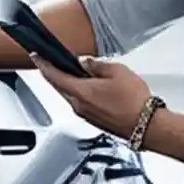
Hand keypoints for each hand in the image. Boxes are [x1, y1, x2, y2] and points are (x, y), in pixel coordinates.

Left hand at [31, 55, 151, 137]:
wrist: (147, 126)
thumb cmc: (135, 102)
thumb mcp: (117, 71)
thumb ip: (96, 65)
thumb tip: (85, 62)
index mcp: (80, 92)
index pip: (53, 76)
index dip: (42, 64)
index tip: (36, 57)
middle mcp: (79, 106)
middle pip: (60, 87)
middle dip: (55, 73)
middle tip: (54, 62)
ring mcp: (86, 115)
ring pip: (71, 96)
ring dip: (70, 83)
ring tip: (79, 72)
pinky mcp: (94, 121)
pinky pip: (81, 104)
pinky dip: (81, 93)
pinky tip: (92, 88)